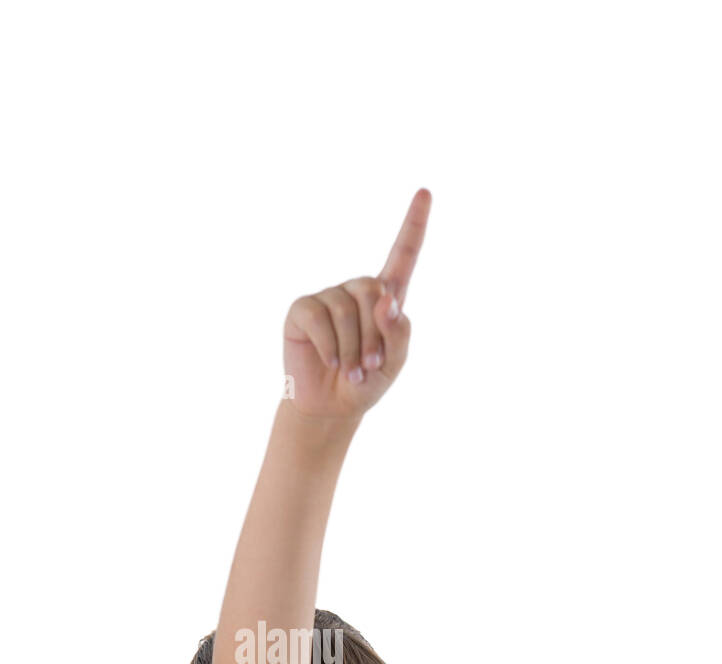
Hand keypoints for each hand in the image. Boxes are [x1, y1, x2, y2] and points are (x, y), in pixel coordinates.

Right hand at [282, 187, 431, 420]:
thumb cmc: (364, 384)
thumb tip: (386, 299)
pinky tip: (330, 362)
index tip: (425, 192)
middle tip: (369, 367)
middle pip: (372, 290)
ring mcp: (326, 298)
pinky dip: (329, 345)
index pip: (403, 255)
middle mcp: (355, 291)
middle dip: (374, 335)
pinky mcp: (302, 311)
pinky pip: (319, 317)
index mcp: (385, 299)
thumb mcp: (394, 363)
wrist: (329, 408)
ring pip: (346, 309)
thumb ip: (398, 332)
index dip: (414, 224)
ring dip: (353, 348)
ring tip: (350, 372)